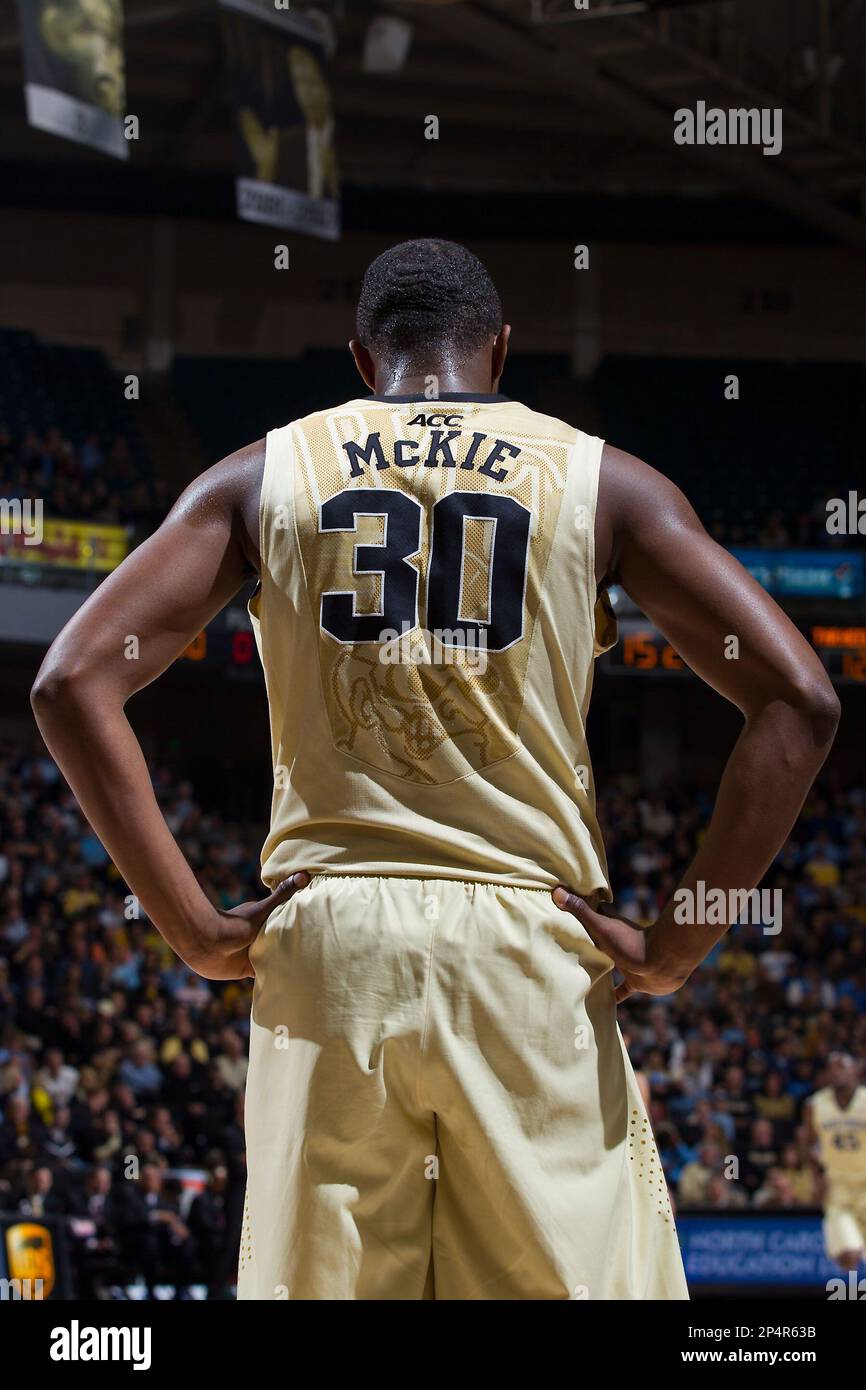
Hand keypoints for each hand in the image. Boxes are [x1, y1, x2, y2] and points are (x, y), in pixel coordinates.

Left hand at [186, 871, 310, 979]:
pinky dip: (274, 978)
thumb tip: (304, 874)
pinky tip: (289, 982)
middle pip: (282, 943)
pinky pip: (265, 975)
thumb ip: (283, 894)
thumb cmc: (235, 924)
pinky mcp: (248, 969)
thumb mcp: (264, 909)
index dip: (301, 926)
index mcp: (265, 922)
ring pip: (275, 960)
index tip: (318, 928)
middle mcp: (261, 938)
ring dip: (285, 964)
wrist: (208, 945)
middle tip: (316, 953)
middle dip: (295, 947)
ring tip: (308, 970)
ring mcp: (255, 954)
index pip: (287, 923)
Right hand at [552, 886, 687, 1001]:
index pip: (594, 914)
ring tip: (576, 978)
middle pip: (598, 942)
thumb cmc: (632, 942)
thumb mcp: (602, 927)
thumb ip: (581, 911)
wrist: (663, 963)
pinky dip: (614, 996)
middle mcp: (617, 944)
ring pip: (609, 966)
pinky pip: (622, 990)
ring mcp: (627, 963)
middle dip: (585, 944)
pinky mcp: (636, 982)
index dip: (581, 911)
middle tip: (564, 949)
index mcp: (609, 928)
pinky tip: (602, 1005)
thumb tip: (556, 892)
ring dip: (597, 970)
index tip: (565, 910)